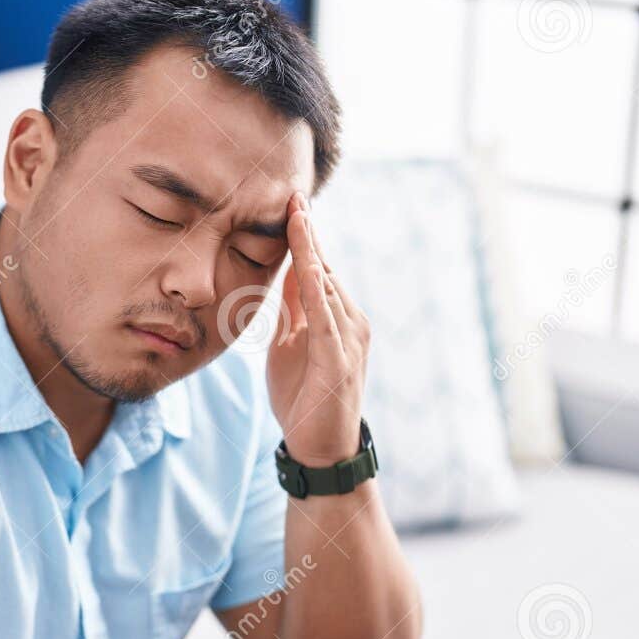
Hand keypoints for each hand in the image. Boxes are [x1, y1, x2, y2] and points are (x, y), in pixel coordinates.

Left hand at [266, 192, 371, 467]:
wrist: (320, 448)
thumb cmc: (304, 399)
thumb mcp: (290, 344)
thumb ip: (294, 310)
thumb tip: (290, 270)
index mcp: (335, 317)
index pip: (317, 267)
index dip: (304, 236)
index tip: (291, 201)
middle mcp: (349, 320)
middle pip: (322, 266)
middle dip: (307, 231)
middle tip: (291, 191)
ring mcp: (348, 337)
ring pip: (325, 282)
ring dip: (309, 247)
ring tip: (296, 213)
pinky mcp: (338, 355)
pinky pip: (323, 310)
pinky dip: (314, 281)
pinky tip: (304, 258)